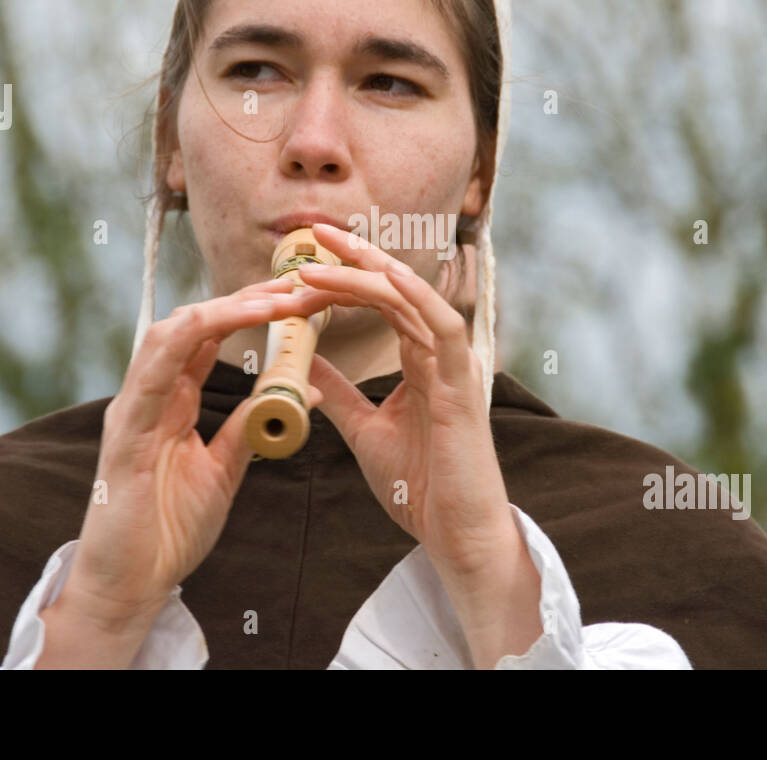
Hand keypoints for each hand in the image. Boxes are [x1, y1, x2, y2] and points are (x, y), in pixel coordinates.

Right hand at [62, 276, 336, 629]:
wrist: (129, 584)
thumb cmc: (168, 529)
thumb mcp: (225, 469)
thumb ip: (254, 425)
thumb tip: (303, 389)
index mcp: (172, 400)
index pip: (210, 336)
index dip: (251, 308)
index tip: (297, 295)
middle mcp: (149, 394)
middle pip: (193, 323)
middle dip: (243, 297)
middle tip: (295, 284)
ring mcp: (132, 409)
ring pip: (171, 335)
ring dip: (222, 309)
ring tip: (272, 299)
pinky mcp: (124, 432)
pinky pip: (152, 373)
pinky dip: (186, 341)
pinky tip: (218, 323)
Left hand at [295, 223, 518, 579]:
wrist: (454, 532)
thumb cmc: (420, 486)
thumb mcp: (364, 429)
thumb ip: (339, 392)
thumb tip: (304, 361)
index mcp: (419, 360)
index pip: (381, 301)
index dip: (345, 276)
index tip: (304, 263)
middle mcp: (439, 354)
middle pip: (395, 288)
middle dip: (356, 256)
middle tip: (314, 233)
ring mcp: (454, 365)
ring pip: (411, 300)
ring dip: (366, 275)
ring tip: (322, 258)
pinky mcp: (463, 384)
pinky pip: (444, 328)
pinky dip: (417, 298)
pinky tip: (385, 277)